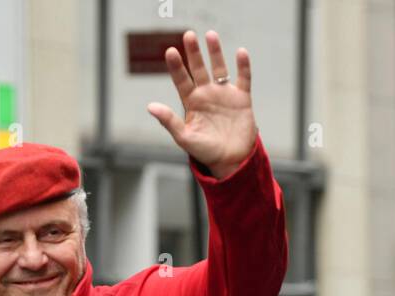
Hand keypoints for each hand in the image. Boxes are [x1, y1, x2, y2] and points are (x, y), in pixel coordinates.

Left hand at [147, 30, 256, 178]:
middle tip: (188, 35)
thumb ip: (169, 121)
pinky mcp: (242, 98)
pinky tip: (240, 53)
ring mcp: (224, 95)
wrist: (230, 161)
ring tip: (210, 35)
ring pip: (219, 68)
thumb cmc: (205, 151)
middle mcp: (206, 94)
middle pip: (199, 69)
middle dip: (194, 53)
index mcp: (191, 102)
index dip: (176, 66)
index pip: (182, 80)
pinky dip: (243, 66)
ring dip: (215, 52)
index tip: (170, 52)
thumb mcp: (184, 137)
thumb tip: (151, 106)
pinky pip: (243, 78)